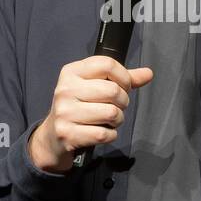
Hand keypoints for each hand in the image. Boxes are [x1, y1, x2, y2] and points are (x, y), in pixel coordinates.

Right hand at [28, 56, 153, 172]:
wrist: (53, 136)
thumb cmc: (78, 107)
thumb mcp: (94, 87)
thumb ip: (122, 79)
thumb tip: (148, 73)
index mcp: (71, 72)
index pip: (107, 64)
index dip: (124, 77)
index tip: (124, 86)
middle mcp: (65, 89)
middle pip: (113, 90)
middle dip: (123, 102)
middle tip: (117, 106)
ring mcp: (65, 112)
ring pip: (111, 113)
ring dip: (117, 120)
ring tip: (109, 120)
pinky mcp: (68, 134)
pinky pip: (104, 134)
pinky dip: (110, 135)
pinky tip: (102, 131)